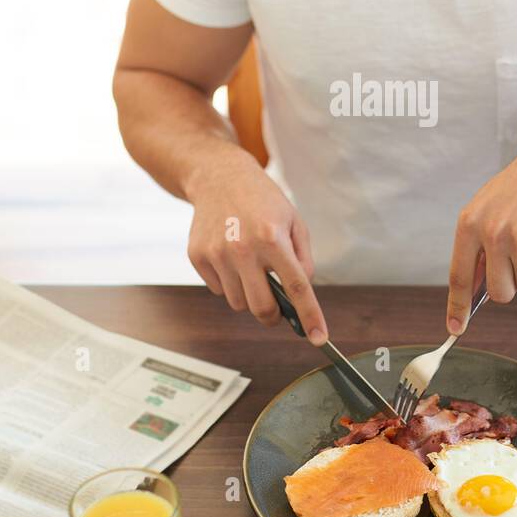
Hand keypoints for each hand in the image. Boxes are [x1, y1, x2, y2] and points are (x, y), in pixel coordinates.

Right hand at [185, 145, 327, 342]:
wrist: (218, 177)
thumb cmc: (262, 200)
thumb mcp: (294, 221)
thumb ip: (303, 259)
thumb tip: (301, 292)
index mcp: (272, 238)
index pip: (296, 287)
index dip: (309, 316)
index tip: (318, 338)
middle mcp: (243, 248)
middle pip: (262, 308)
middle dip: (273, 316)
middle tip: (277, 307)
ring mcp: (217, 254)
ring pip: (238, 303)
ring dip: (249, 295)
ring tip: (250, 266)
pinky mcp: (198, 256)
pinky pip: (218, 290)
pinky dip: (229, 283)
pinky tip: (231, 257)